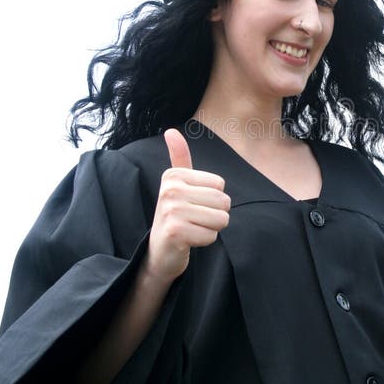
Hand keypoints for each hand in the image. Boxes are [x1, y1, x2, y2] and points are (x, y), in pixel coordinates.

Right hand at [143, 128, 230, 282]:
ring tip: (192, 229)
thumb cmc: (175, 216)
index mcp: (173, 176)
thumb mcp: (177, 184)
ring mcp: (171, 210)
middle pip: (223, 201)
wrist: (160, 252)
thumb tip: (171, 130)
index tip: (192, 205)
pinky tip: (188, 241)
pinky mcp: (175, 232)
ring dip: (210, 229)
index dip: (213, 199)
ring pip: (220, 219)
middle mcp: (170, 190)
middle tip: (194, 220)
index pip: (220, 185)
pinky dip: (204, 241)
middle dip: (215, 215)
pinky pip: (211, 236)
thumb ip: (179, 158)